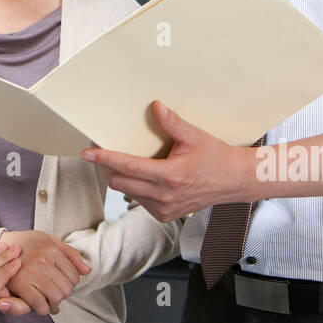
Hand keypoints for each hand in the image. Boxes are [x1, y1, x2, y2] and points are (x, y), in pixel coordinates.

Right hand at [0, 231, 89, 315]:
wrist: (1, 244)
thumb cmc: (26, 243)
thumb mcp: (50, 240)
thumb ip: (70, 254)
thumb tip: (87, 270)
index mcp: (52, 249)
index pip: (74, 276)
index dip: (70, 283)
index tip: (62, 282)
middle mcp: (43, 260)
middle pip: (67, 288)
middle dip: (63, 292)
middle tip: (54, 290)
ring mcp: (32, 272)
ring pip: (56, 297)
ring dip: (53, 300)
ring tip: (47, 296)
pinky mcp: (20, 283)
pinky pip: (39, 304)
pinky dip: (42, 308)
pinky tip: (39, 302)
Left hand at [82, 100, 255, 222]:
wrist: (233, 181)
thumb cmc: (215, 157)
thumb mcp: (195, 136)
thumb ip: (173, 123)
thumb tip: (155, 107)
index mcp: (170, 176)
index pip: (128, 167)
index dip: (105, 159)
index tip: (88, 153)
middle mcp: (164, 196)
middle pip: (119, 182)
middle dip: (108, 167)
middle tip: (103, 152)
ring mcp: (164, 209)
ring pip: (127, 192)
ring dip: (121, 178)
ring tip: (125, 162)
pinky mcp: (165, 216)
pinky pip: (139, 201)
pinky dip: (136, 188)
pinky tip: (144, 176)